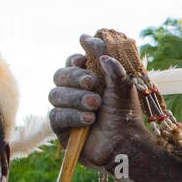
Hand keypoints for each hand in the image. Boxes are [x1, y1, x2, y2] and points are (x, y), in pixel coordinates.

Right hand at [48, 35, 152, 171]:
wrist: (125, 143)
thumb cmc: (125, 114)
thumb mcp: (121, 83)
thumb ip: (108, 60)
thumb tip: (87, 38)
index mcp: (89, 79)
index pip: (72, 62)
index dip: (75, 60)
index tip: (84, 60)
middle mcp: (75, 92)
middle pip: (60, 75)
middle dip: (76, 78)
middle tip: (94, 84)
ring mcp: (66, 109)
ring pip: (55, 94)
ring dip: (77, 98)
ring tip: (96, 106)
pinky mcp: (60, 128)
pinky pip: (56, 115)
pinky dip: (73, 115)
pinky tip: (89, 120)